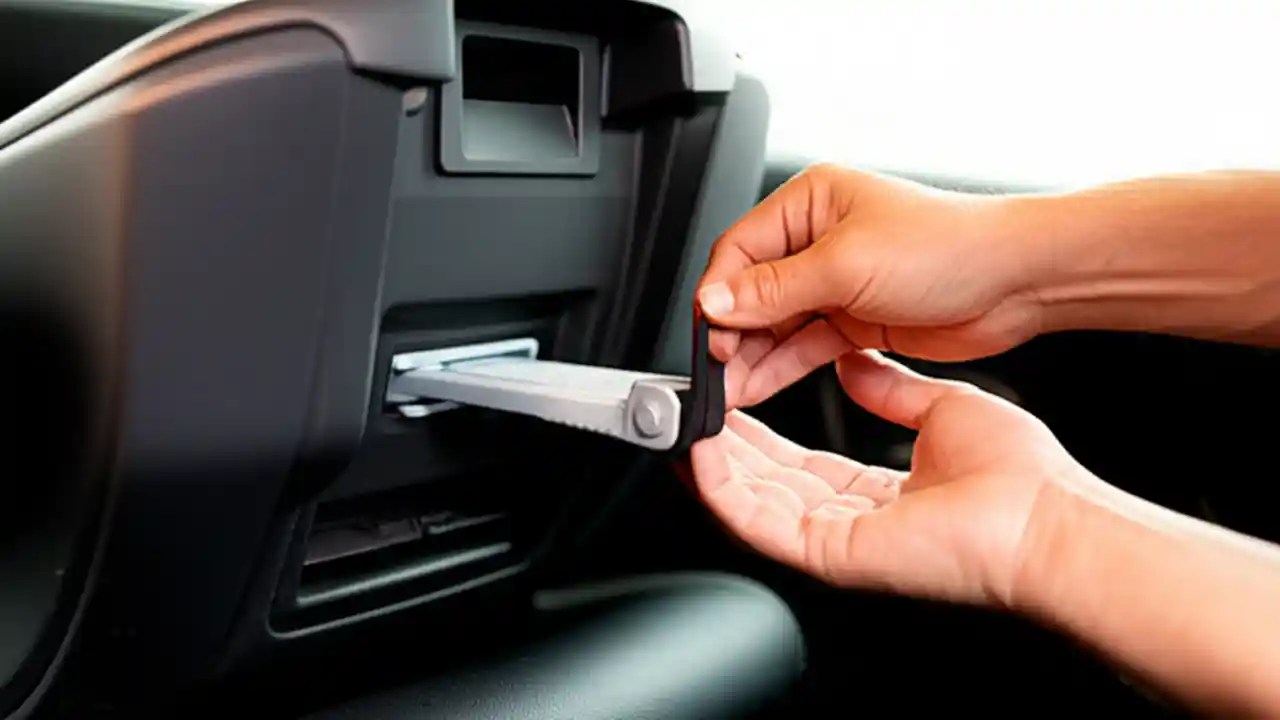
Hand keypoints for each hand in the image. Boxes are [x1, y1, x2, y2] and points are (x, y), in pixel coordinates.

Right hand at [690, 350, 1090, 606]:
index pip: (800, 464)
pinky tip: (700, 452)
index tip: (737, 395)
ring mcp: (837, 538)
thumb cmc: (1016, 473)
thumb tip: (856, 367)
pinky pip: (757, 523)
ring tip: (684, 424)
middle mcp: (852, 519)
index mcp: (878, 491)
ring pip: (752, 503)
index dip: (762, 432)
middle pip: (767, 483)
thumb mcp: (941, 408)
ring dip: (712, 463)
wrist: (1043, 513)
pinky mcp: (828, 551)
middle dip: (725, 444)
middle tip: (693, 410)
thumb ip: (891, 390)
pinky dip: (720, 488)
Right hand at [697, 164, 1042, 407]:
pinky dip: (780, 367)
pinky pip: (803, 345)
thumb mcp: (847, 265)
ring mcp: (836, 282)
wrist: (1015, 281)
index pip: (739, 250)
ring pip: (775, 323)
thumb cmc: (948, 246)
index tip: (708, 332)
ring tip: (729, 389)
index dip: (719, 294)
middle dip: (732, 331)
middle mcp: (817, 239)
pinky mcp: (854, 319)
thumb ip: (775, 288)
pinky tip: (758, 386)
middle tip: (717, 368)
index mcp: (809, 202)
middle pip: (751, 290)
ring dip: (752, 355)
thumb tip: (717, 302)